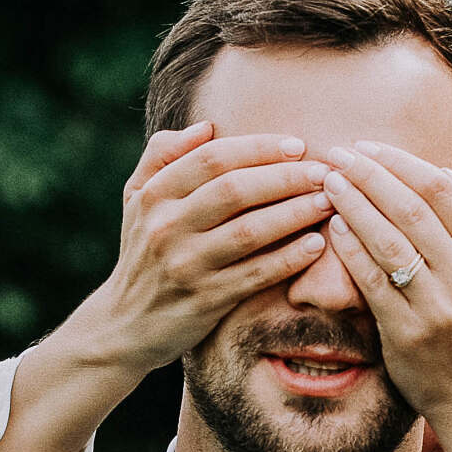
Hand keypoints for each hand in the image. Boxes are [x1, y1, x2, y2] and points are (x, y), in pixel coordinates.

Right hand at [0, 125, 334, 451]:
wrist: (124, 325)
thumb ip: (163, 156)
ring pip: (250, 231)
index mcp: (154, 195)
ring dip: (295, 214)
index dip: (260, 148)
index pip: (213, 157)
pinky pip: (255, 275)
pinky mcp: (204, 301)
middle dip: (286, 177)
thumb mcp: (137, 200)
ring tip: (327, 203)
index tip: (298, 145)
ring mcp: (185, 266)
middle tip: (324, 173)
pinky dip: (288, 259)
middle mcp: (166, 227)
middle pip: (235, 189)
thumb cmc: (143, 253)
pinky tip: (316, 246)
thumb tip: (207, 126)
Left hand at [321, 140, 451, 451]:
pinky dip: (350, 248)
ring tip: (329, 184)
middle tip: (337, 155)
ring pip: (388, 240)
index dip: (400, 161)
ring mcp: (437, 305)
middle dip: (369, 175)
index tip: (367, 146)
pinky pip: (372, 279)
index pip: (441, 188)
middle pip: (411, 208)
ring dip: (354, 206)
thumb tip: (447, 173)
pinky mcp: (407, 331)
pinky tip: (332, 227)